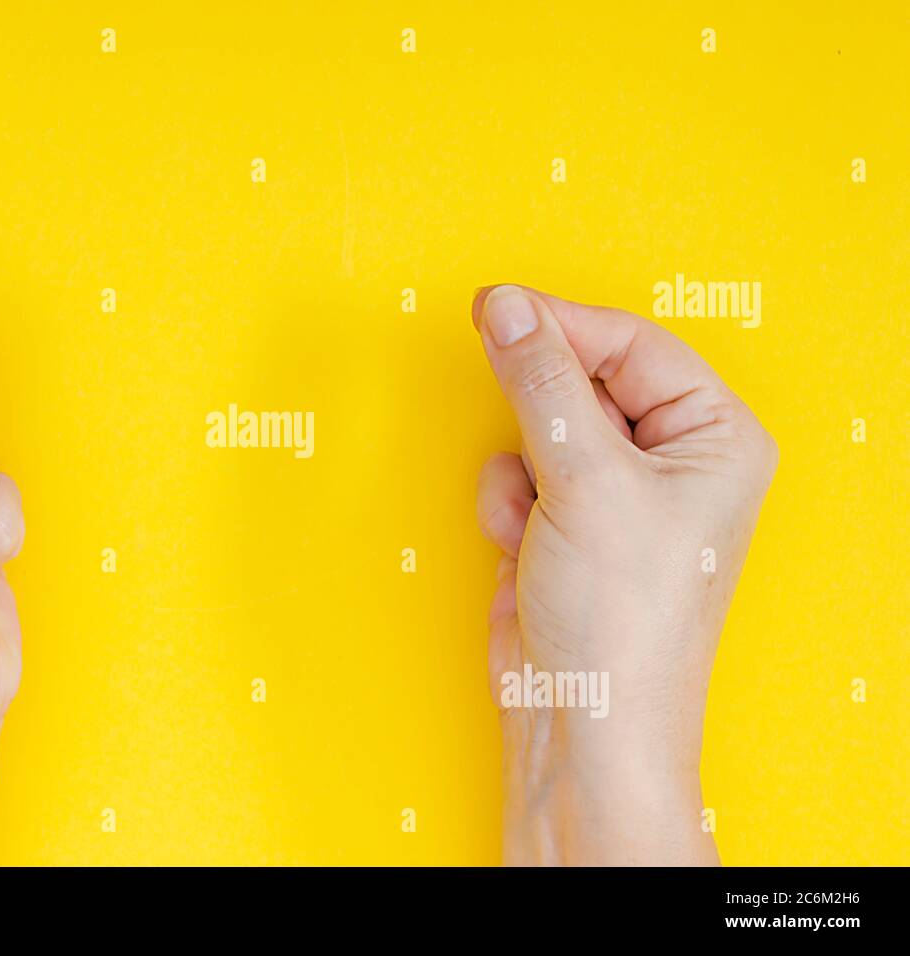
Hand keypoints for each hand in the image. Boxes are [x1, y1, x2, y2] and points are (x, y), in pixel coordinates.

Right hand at [473, 285, 775, 864]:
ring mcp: (612, 492)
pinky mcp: (562, 521)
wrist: (581, 721)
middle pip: (583, 378)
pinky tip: (521, 545)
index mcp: (714, 438)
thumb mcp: (585, 481)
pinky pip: (513, 471)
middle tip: (521, 425)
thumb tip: (507, 306)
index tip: (495, 306)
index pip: (632, 345)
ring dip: (519, 465)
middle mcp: (670, 459)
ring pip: (537, 423)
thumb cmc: (624, 620)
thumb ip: (540, 383)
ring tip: (538, 515)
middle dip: (539, 412)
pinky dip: (504, 503)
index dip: (562, 323)